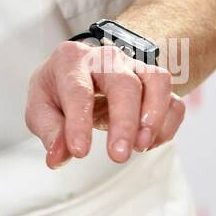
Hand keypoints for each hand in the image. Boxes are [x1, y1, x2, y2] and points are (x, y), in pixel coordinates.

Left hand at [25, 40, 184, 169]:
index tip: (79, 151)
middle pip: (125, 83)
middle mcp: (106, 58)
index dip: (78, 122)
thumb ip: (50, 131)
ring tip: (141, 146)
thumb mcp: (41, 107)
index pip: (78, 90)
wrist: (80, 69)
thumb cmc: (59, 89)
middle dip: (124, 122)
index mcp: (71, 60)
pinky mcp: (154, 84)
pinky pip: (173, 100)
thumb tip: (58, 156)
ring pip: (158, 81)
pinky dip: (168, 125)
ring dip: (155, 116)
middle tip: (118, 156)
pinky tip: (149, 143)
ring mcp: (134, 67)